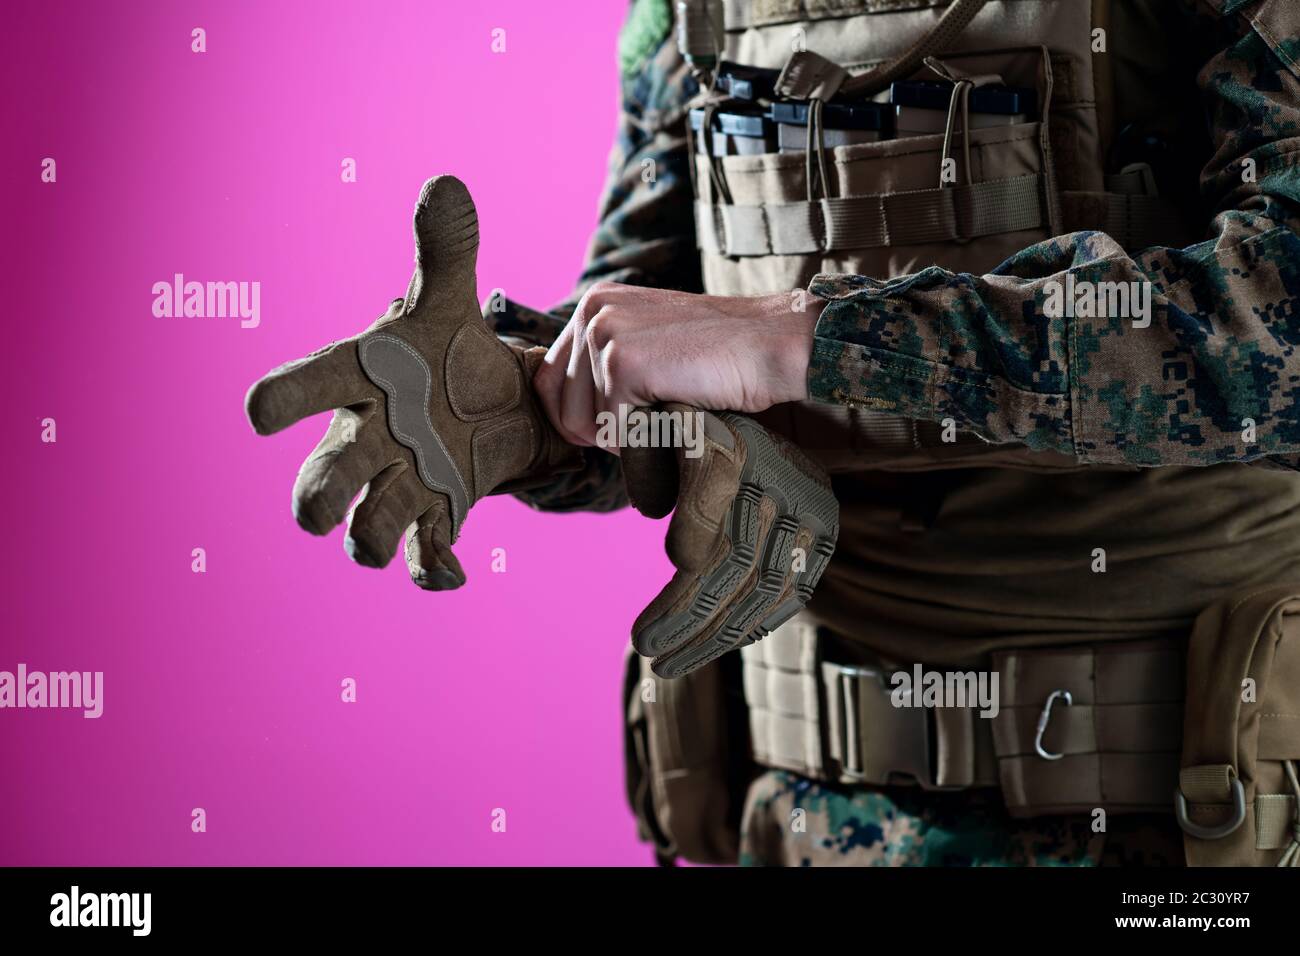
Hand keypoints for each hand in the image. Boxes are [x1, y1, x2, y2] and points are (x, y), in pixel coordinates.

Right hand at [244, 176, 580, 589]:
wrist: (490, 406)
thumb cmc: (447, 355)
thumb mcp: (448, 304)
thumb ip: (445, 251)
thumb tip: (445, 185)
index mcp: (362, 382)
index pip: (310, 387)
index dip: (282, 400)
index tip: (261, 413)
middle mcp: (368, 440)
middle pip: (323, 476)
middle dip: (317, 493)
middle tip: (319, 508)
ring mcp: (399, 483)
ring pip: (365, 526)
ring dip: (369, 537)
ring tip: (391, 537)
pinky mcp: (435, 515)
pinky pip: (420, 555)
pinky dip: (430, 569)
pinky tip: (450, 571)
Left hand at [533, 282, 822, 449]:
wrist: (771, 344)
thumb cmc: (718, 356)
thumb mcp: (649, 345)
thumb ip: (604, 365)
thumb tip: (566, 419)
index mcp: (594, 304)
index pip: (548, 381)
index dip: (579, 418)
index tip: (618, 422)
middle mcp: (592, 310)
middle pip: (560, 407)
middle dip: (601, 430)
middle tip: (652, 415)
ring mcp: (605, 334)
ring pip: (583, 424)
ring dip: (624, 434)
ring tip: (667, 405)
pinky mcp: (623, 363)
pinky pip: (613, 430)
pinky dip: (645, 436)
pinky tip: (677, 407)